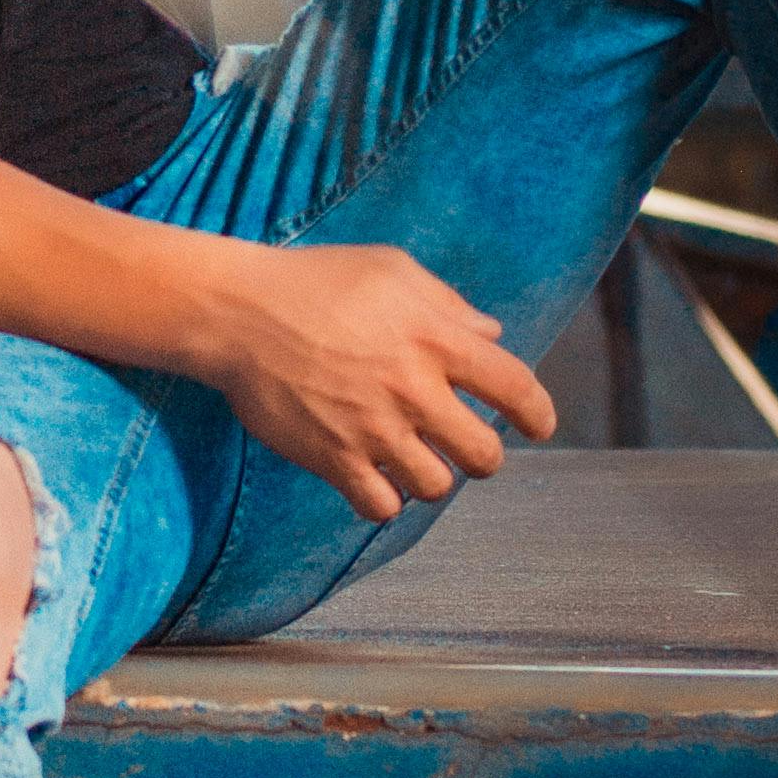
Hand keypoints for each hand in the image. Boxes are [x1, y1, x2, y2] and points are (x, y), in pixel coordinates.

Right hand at [185, 237, 556, 523]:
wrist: (239, 312)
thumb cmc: (317, 281)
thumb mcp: (392, 270)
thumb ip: (449, 304)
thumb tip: (492, 331)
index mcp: (436, 338)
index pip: (515, 387)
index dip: (538, 413)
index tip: (538, 425)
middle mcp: (412, 388)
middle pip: (484, 454)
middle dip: (484, 456)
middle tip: (466, 446)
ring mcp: (373, 428)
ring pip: (435, 486)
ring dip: (433, 477)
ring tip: (415, 461)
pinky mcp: (333, 457)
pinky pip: (380, 506)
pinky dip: (385, 500)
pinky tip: (376, 479)